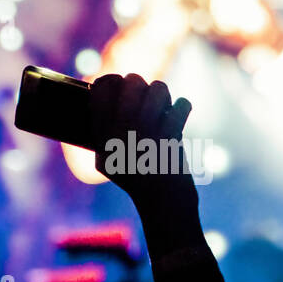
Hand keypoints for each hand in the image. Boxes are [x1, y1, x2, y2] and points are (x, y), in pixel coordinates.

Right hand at [88, 73, 195, 213]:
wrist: (161, 202)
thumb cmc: (134, 180)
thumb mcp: (106, 162)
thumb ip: (100, 136)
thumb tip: (98, 104)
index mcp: (102, 135)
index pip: (101, 89)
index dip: (111, 80)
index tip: (117, 83)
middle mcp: (122, 129)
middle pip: (132, 81)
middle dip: (140, 83)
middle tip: (143, 92)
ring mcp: (148, 131)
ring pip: (159, 88)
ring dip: (162, 93)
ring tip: (162, 102)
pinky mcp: (171, 135)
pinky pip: (182, 104)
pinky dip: (184, 108)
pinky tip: (179, 115)